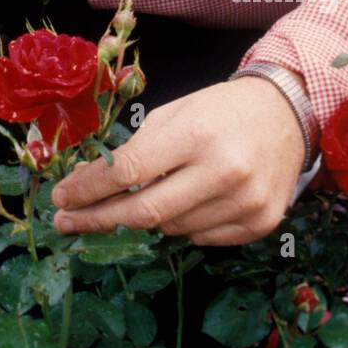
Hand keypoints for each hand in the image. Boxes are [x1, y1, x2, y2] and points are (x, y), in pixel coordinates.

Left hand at [51, 77, 306, 245]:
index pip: (129, 171)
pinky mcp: (261, 223)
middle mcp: (223, 170)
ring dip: (144, 220)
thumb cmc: (220, 109)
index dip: (89, 189)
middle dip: (99, 219)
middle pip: (145, 211)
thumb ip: (136, 150)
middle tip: (68, 222)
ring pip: (171, 230)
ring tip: (135, 203)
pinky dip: (181, 226)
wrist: (286, 113)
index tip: (61, 198)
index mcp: (195, 134)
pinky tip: (180, 206)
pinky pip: (202, 239)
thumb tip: (89, 186)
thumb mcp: (174, 113)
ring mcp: (245, 202)